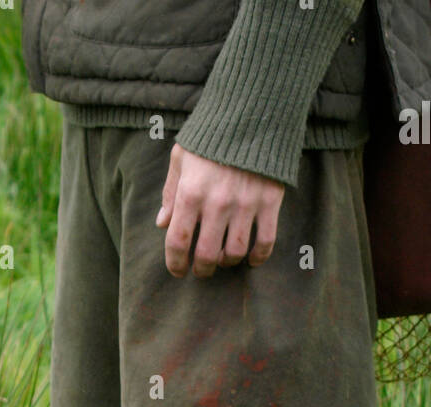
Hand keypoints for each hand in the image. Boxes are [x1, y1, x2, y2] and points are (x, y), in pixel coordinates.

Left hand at [156, 144, 284, 278]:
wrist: (252, 112)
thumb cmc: (211, 136)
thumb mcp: (182, 157)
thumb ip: (170, 191)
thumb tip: (162, 223)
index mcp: (190, 193)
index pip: (177, 242)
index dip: (175, 263)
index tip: (178, 270)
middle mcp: (216, 203)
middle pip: (207, 255)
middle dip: (202, 269)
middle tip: (201, 270)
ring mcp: (245, 204)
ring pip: (234, 253)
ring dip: (227, 262)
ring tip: (223, 259)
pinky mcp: (269, 202)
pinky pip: (265, 242)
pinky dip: (258, 257)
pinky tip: (251, 259)